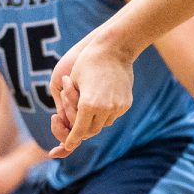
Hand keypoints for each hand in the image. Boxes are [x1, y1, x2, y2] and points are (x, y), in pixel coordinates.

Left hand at [48, 35, 135, 157]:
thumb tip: (69, 123)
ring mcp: (117, 107)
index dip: (72, 139)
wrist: (114, 49)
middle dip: (84, 130)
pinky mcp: (126, 103)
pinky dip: (106, 112)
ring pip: (104, 124)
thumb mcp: (72, 82)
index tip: (67, 145)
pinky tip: (103, 99)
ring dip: (96, 120)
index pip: (78, 131)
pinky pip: (114, 114)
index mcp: (87, 104)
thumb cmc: (87, 62)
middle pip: (92, 130)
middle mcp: (104, 109)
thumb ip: (70, 105)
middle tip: (76, 125)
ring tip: (90, 106)